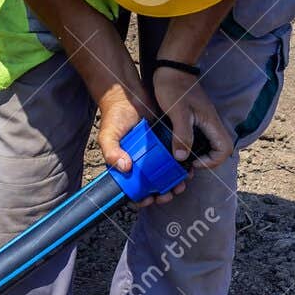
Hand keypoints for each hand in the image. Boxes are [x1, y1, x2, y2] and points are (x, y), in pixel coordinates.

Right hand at [95, 87, 183, 205]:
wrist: (129, 94)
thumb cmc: (114, 116)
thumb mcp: (108, 135)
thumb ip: (111, 152)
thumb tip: (125, 168)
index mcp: (125, 164)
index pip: (133, 189)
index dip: (142, 199)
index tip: (150, 200)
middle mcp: (140, 161)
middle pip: (153, 185)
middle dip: (162, 194)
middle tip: (169, 194)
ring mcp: (153, 153)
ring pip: (166, 174)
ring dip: (174, 183)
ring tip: (180, 184)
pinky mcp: (165, 142)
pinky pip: (175, 158)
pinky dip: (181, 166)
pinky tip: (186, 169)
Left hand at [151, 66, 233, 170]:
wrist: (171, 68)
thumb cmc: (174, 87)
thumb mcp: (177, 113)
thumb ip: (182, 135)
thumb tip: (182, 158)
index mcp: (211, 123)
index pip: (224, 150)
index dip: (211, 161)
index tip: (192, 162)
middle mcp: (210, 124)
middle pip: (218, 150)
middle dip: (204, 161)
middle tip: (185, 164)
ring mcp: (203, 121)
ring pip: (207, 145)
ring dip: (196, 154)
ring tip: (179, 158)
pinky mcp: (195, 118)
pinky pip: (198, 137)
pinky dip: (189, 145)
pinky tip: (175, 146)